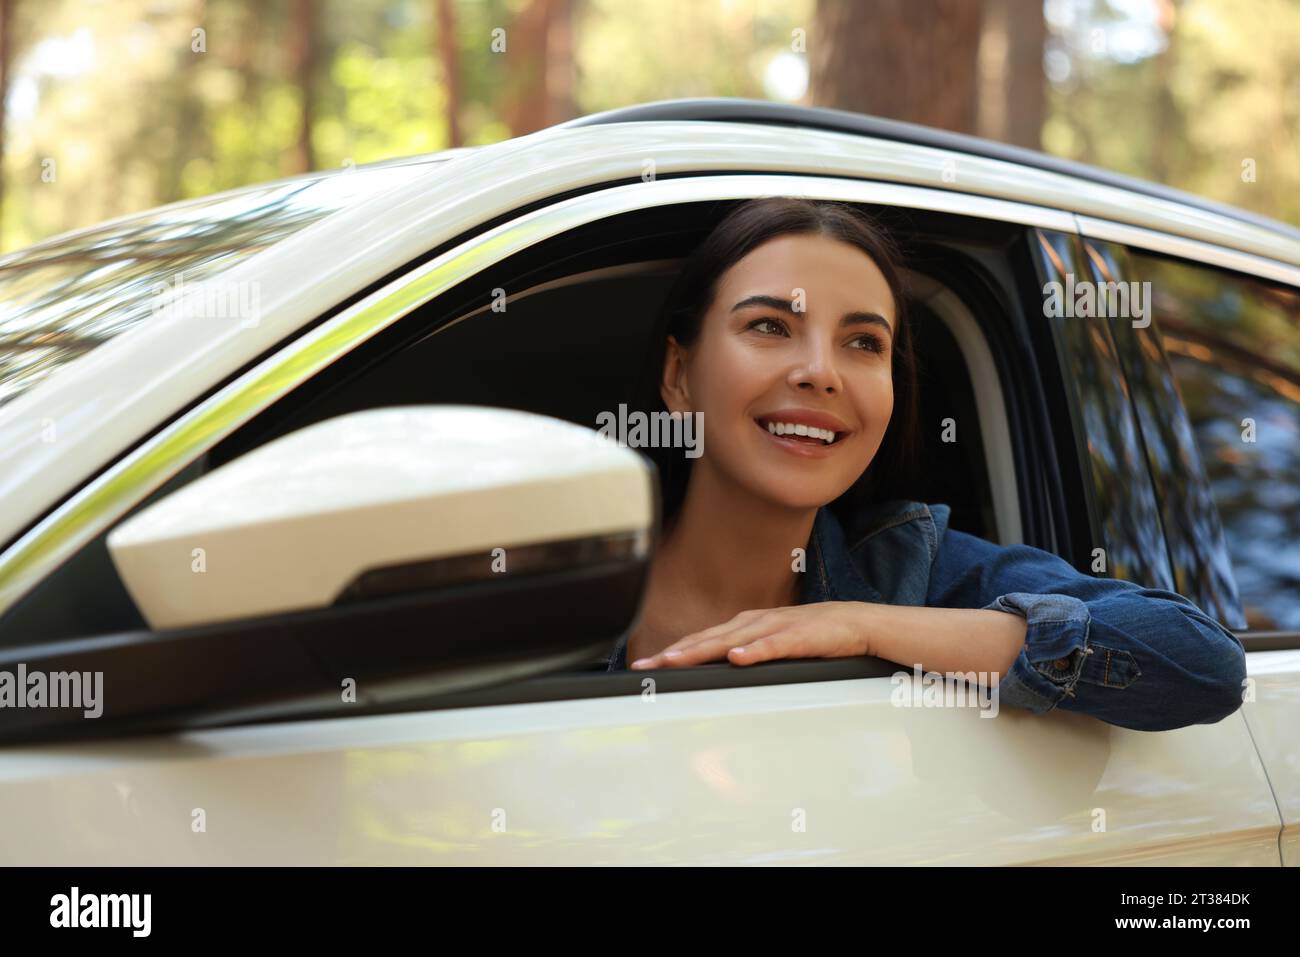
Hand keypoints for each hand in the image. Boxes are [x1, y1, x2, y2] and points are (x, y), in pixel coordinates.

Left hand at [629, 602, 872, 668]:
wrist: (853, 622)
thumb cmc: (811, 635)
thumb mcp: (769, 644)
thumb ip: (744, 654)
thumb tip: (716, 671)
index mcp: (744, 626)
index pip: (701, 640)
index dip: (672, 651)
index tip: (646, 665)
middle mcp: (752, 622)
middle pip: (706, 639)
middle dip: (674, 652)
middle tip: (648, 665)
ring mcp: (774, 627)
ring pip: (730, 639)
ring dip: (701, 650)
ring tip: (676, 660)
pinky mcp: (797, 635)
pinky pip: (772, 644)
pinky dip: (754, 651)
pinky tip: (737, 658)